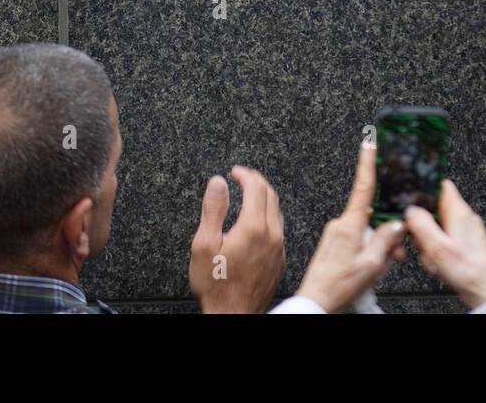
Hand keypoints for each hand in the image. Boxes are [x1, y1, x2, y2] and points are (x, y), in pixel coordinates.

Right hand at [189, 166, 284, 312]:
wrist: (233, 314)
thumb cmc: (216, 284)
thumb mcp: (204, 245)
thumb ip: (213, 210)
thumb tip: (218, 182)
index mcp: (254, 228)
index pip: (256, 188)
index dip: (245, 174)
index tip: (235, 171)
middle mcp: (272, 235)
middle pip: (271, 196)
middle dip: (257, 181)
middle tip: (242, 177)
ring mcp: (278, 248)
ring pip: (277, 212)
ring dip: (265, 197)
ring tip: (249, 193)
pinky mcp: (280, 260)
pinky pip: (278, 229)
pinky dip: (268, 215)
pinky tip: (256, 220)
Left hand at [294, 141, 407, 312]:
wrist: (315, 303)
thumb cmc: (338, 286)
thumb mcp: (371, 265)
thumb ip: (386, 241)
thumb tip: (397, 225)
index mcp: (349, 225)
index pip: (362, 187)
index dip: (367, 163)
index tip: (369, 144)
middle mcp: (341, 225)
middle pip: (372, 216)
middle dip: (387, 232)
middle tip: (395, 253)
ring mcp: (336, 235)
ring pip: (367, 232)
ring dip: (379, 247)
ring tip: (380, 268)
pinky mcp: (334, 245)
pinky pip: (358, 242)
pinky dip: (369, 252)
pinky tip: (371, 269)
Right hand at [405, 180, 485, 309]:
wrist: (485, 290)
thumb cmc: (468, 271)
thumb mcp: (438, 247)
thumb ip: (422, 224)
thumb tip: (410, 210)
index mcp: (459, 211)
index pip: (441, 184)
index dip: (424, 190)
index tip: (413, 204)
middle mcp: (465, 216)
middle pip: (435, 208)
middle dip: (424, 225)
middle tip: (423, 242)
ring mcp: (467, 229)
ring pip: (439, 225)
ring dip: (430, 241)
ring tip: (434, 257)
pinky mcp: (467, 241)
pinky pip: (446, 238)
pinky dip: (439, 249)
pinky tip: (440, 263)